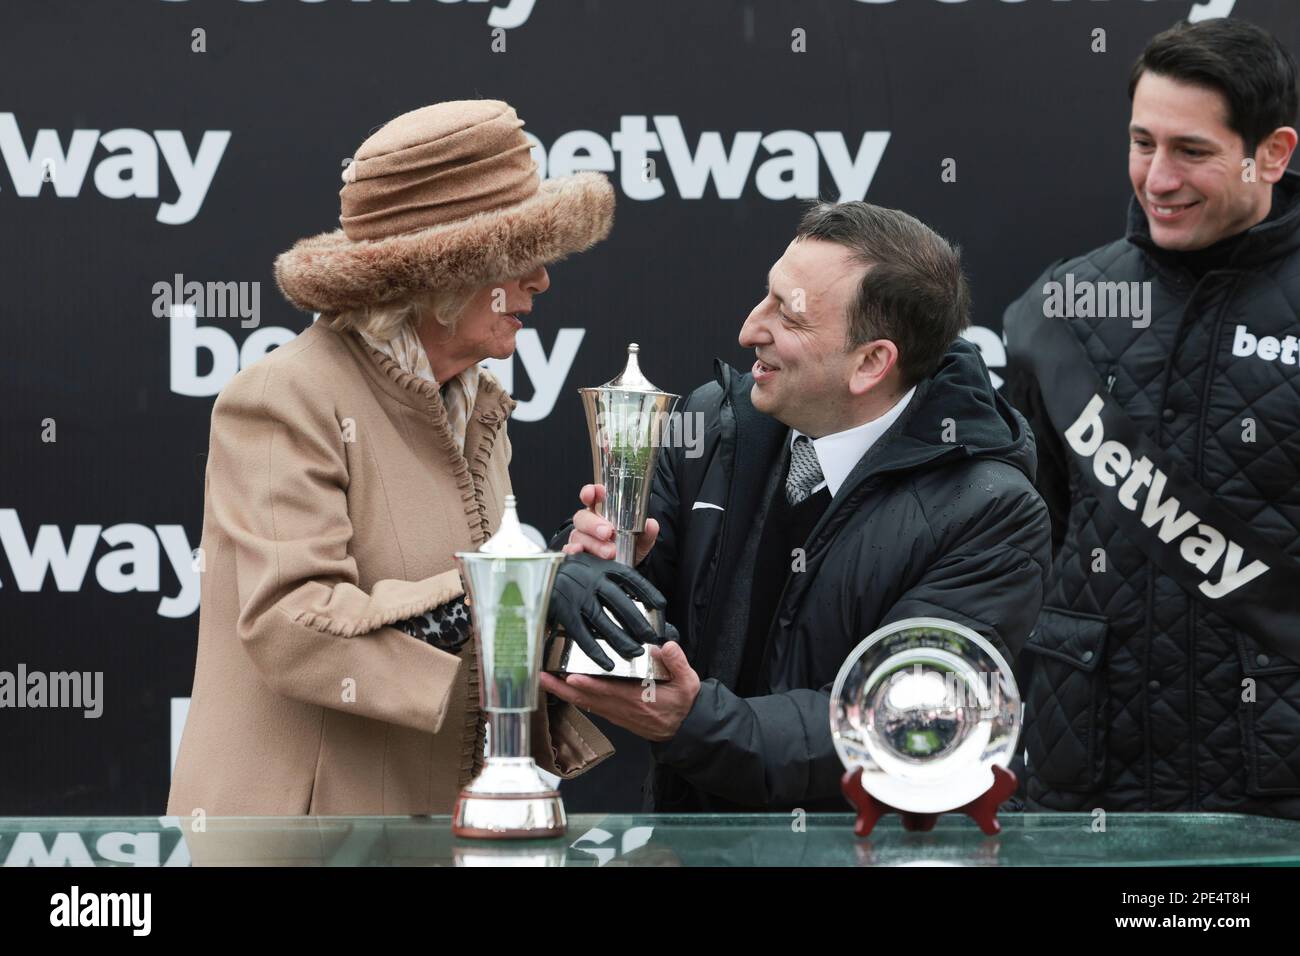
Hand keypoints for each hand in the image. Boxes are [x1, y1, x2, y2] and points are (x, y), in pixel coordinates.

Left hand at [540, 640, 699, 742]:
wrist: (685, 730)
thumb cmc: (684, 705)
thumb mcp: (689, 682)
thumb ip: (678, 662)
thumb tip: (665, 645)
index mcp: (639, 699)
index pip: (609, 691)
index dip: (590, 685)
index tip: (572, 677)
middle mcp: (623, 708)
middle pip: (588, 698)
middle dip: (563, 688)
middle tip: (543, 677)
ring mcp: (617, 713)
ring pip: (585, 703)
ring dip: (564, 693)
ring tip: (546, 680)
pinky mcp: (615, 715)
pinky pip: (591, 706)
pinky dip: (576, 697)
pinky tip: (564, 689)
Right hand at [548, 551, 666, 670]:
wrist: (535, 572)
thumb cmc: (568, 571)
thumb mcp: (592, 565)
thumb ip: (611, 577)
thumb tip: (639, 596)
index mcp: (601, 566)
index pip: (631, 579)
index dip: (649, 593)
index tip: (662, 607)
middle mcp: (590, 579)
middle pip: (621, 603)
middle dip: (639, 622)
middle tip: (653, 638)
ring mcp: (576, 596)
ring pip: (604, 622)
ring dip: (622, 639)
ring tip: (636, 652)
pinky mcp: (563, 612)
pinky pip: (583, 635)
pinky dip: (596, 651)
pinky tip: (608, 663)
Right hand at [562, 484, 659, 566]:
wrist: (625, 568)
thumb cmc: (629, 547)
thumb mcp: (641, 538)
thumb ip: (646, 531)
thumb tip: (650, 525)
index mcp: (601, 512)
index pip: (592, 497)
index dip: (591, 492)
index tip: (597, 491)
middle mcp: (588, 524)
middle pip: (583, 517)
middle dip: (595, 524)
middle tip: (608, 532)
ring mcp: (581, 539)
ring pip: (579, 536)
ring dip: (594, 543)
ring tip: (609, 552)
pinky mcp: (577, 554)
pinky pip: (569, 550)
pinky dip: (572, 550)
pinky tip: (579, 551)